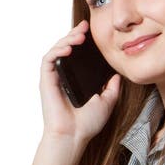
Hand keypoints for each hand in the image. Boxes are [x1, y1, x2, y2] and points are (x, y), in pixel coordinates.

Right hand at [39, 19, 120, 144]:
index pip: (77, 55)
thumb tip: (118, 75)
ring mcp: (54, 78)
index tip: (91, 32)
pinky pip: (48, 60)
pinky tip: (69, 48)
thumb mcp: (107, 102)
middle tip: (85, 27)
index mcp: (76, 80)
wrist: (74, 137)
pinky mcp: (46, 81)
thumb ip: (112, 88)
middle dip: (74, 34)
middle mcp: (63, 77)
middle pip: (66, 48)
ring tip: (79, 35)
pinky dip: (57, 50)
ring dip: (67, 39)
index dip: (82, 41)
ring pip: (56, 50)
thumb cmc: (87, 124)